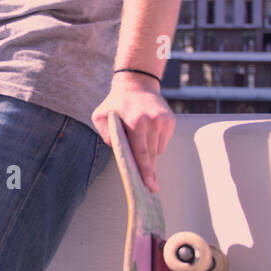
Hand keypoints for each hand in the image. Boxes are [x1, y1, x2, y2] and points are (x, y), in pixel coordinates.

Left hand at [91, 73, 174, 193]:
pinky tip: (147, 134)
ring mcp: (164, 121)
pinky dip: (155, 143)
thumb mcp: (100, 116)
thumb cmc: (115, 103)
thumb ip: (105, 135)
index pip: (142, 153)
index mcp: (136, 122)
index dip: (145, 171)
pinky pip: (164, 142)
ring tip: (140, 143)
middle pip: (152, 155)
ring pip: (158, 149)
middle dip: (149, 170)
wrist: (137, 83)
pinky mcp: (170, 121)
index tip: (149, 186)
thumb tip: (116, 150)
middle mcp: (153, 122)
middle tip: (151, 186)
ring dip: (150, 153)